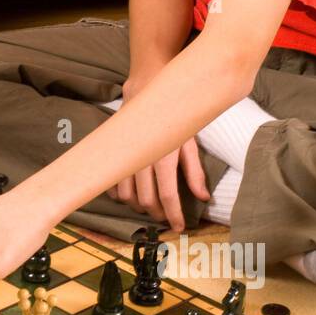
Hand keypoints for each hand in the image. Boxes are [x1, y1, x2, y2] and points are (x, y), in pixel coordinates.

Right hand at [106, 77, 210, 232]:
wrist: (146, 86)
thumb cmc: (172, 114)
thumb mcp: (189, 140)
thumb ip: (195, 171)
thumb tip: (203, 198)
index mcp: (163, 156)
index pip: (167, 195)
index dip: (173, 215)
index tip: (179, 227)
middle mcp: (141, 159)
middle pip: (145, 200)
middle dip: (157, 214)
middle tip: (166, 217)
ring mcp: (124, 157)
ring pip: (126, 196)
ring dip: (138, 206)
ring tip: (151, 206)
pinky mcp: (113, 153)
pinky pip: (112, 183)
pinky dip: (120, 194)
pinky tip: (130, 195)